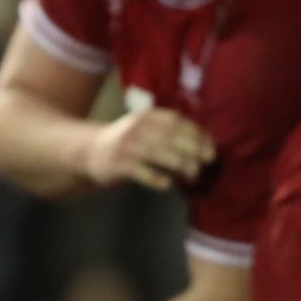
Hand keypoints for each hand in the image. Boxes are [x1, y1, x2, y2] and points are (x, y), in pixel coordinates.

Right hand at [84, 106, 216, 190]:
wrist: (89, 151)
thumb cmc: (127, 142)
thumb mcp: (144, 127)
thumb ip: (168, 130)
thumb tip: (205, 142)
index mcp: (147, 116)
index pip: (178, 122)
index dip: (198, 135)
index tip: (210, 149)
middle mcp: (137, 128)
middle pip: (173, 138)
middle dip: (194, 151)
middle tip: (206, 164)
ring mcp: (127, 147)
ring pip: (162, 155)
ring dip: (182, 166)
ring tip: (193, 176)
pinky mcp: (119, 165)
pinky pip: (144, 173)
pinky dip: (158, 180)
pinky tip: (167, 184)